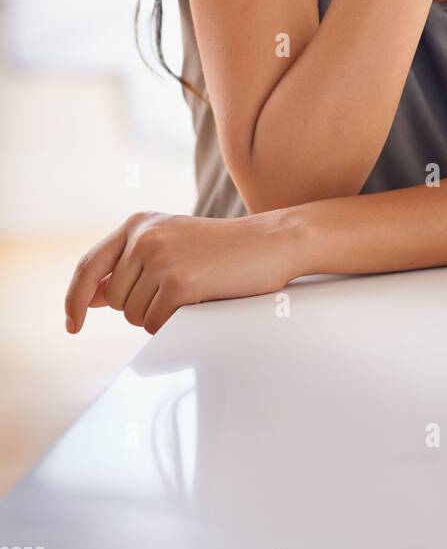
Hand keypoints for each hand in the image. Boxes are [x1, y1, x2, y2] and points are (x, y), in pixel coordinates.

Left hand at [64, 208, 305, 335]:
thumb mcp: (170, 246)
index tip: (72, 325)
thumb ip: (130, 267)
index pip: (89, 266)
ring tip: (193, 293)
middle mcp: (143, 236)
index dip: (74, 299)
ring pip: (134, 316)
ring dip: (160, 316)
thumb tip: (92, 298)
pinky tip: (199, 303)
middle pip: (115, 301)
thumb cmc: (223, 250)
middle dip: (141, 308)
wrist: (271, 243)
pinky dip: (173, 324)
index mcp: (138, 223)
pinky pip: (155, 324)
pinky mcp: (178, 282)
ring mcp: (160, 258)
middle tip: (180, 292)